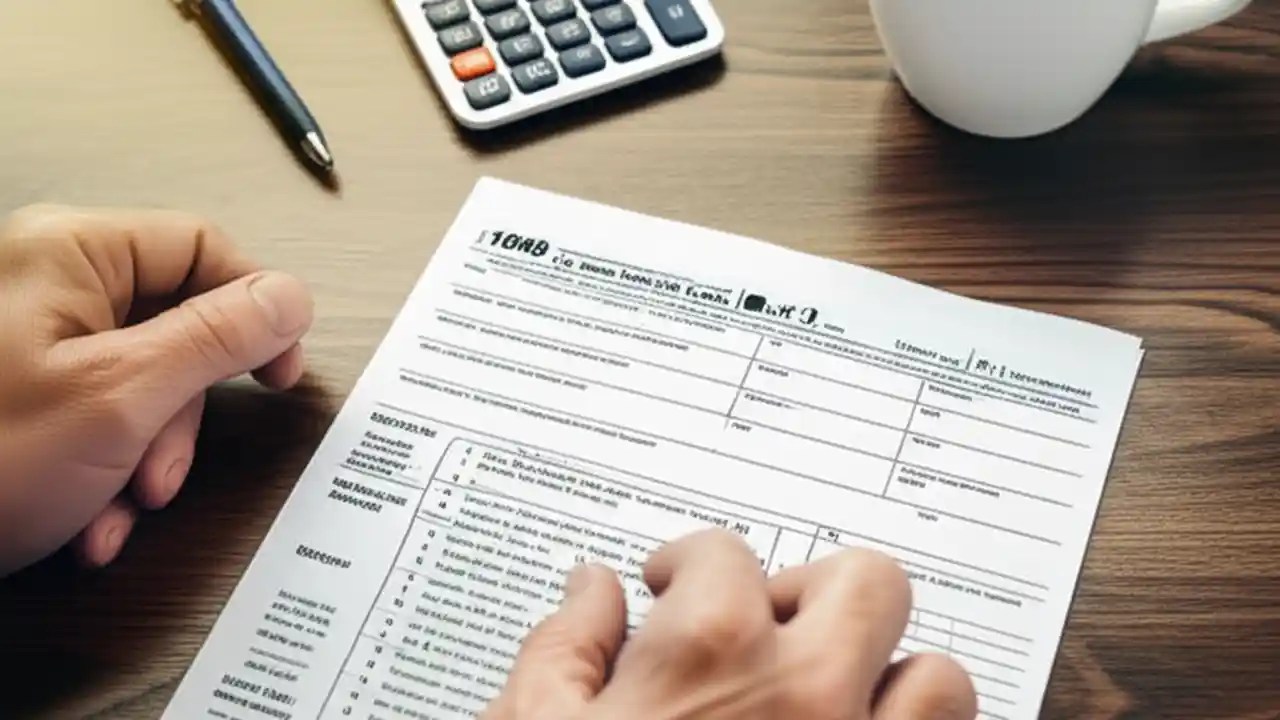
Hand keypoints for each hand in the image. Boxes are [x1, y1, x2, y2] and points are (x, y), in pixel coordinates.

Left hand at [0, 205, 312, 575]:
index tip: (280, 371)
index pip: (205, 247)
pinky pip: (93, 411)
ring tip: (113, 511)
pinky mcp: (14, 385)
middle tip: (161, 475)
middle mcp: (47, 280)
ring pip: (138, 381)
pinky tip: (82, 520)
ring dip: (142, 459)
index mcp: (72, 252)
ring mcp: (26, 335)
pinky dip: (101, 473)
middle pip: (173, 324)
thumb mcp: (122, 400)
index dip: (258, 307)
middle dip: (180, 417)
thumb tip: (290, 297)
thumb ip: (219, 338)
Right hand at [483, 529, 976, 719]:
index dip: (688, 562)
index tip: (673, 584)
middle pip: (867, 584)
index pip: (726, 553)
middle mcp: (807, 696)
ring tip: (835, 698)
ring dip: (893, 680)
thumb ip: (564, 648)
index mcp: (711, 656)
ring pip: (939, 681)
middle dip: (815, 590)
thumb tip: (588, 590)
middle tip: (767, 622)